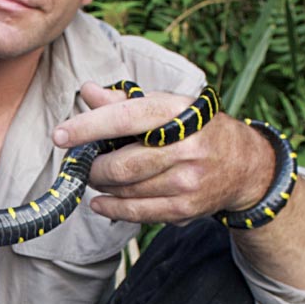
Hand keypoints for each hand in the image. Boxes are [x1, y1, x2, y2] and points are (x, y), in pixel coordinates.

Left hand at [52, 82, 274, 224]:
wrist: (245, 163)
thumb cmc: (195, 127)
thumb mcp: (165, 106)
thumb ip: (124, 101)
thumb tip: (88, 91)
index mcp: (177, 112)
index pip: (124, 118)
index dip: (88, 127)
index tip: (59, 135)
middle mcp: (187, 146)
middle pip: (122, 164)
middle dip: (92, 166)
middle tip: (81, 163)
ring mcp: (189, 180)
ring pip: (127, 190)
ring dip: (101, 186)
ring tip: (94, 177)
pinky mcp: (188, 207)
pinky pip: (139, 213)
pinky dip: (113, 208)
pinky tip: (99, 201)